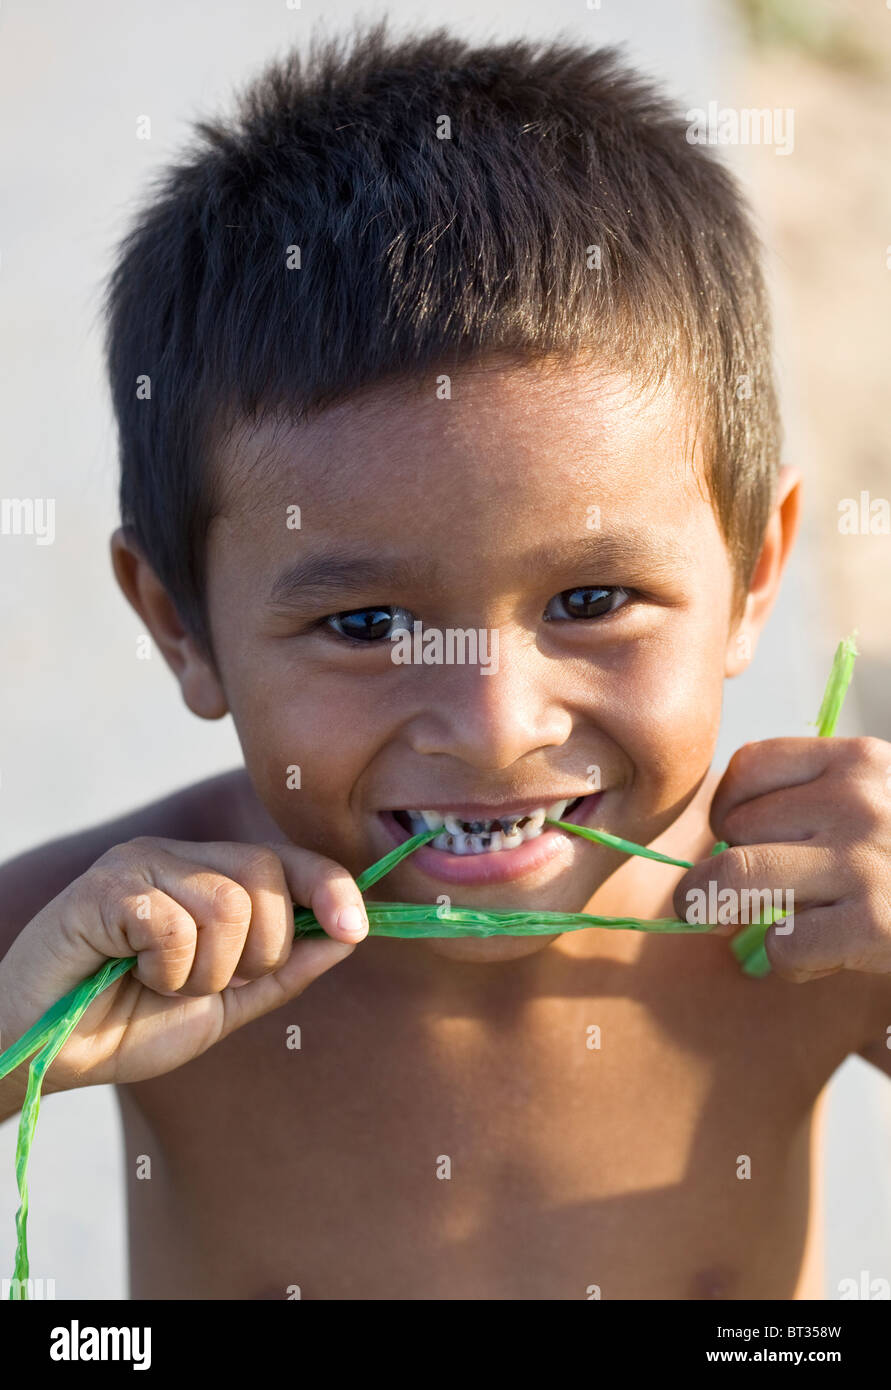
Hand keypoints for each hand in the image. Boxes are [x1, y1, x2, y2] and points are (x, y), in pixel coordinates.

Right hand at [0, 837, 368, 1087]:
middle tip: (204, 984)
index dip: (329, 888)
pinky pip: (174, 923)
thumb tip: (350, 935)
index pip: (288, 860)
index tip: (356, 928)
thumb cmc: (126, 1023)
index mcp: (209, 874)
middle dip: (255, 953)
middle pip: (267, 880)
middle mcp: (177, 856)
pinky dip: (164, 968)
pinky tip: (130, 973)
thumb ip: (284, 969)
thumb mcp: (225, 1004)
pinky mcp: (104, 887)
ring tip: (161, 982)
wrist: (46, 1053)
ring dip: (205, 971)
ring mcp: (139, 864)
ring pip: (228, 904)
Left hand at [673, 737, 890, 981]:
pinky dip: (788, 962)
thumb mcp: (884, 798)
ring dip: (729, 910)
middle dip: (727, 868)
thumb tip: (719, 834)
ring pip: (739, 881)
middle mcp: (857, 801)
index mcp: (858, 760)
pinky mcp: (873, 927)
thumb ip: (818, 798)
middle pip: (735, 829)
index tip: (736, 835)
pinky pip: (783, 945)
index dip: (729, 809)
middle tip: (734, 894)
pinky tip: (819, 957)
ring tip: (746, 922)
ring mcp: (864, 862)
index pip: (747, 768)